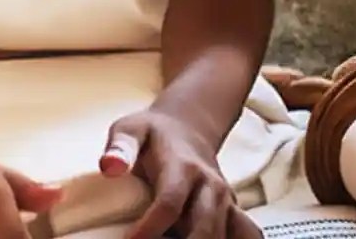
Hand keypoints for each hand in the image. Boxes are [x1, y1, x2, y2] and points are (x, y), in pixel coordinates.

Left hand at [100, 110, 261, 238]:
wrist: (188, 127)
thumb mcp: (130, 130)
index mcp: (182, 167)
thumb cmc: (153, 134)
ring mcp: (226, 202)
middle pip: (204, 229)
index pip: (169, 203)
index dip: (149, 229)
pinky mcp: (233, 214)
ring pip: (227, 236)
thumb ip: (120, 147)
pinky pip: (246, 234)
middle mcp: (210, 186)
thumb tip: (109, 166)